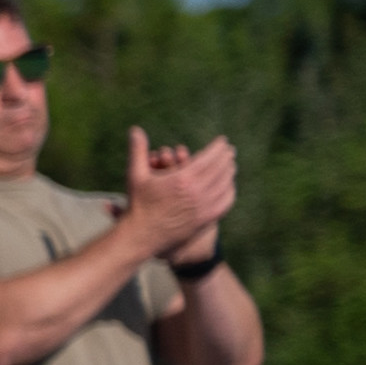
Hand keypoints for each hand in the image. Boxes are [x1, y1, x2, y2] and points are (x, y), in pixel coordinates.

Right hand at [118, 127, 233, 261]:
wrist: (143, 235)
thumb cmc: (139, 203)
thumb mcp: (136, 175)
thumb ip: (138, 150)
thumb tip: (135, 130)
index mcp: (183, 178)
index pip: (210, 157)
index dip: (218, 147)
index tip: (222, 141)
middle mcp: (197, 192)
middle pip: (222, 168)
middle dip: (227, 157)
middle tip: (229, 150)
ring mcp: (205, 206)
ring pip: (226, 183)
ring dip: (230, 171)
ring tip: (230, 164)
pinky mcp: (208, 218)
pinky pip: (226, 200)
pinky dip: (230, 190)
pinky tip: (228, 185)